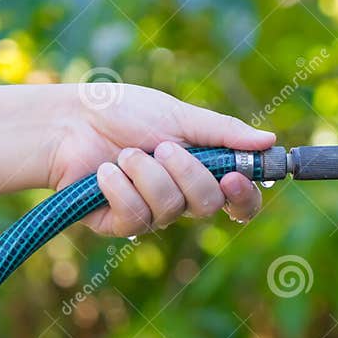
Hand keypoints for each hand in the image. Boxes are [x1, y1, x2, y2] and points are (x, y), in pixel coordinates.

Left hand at [47, 84, 273, 236]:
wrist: (68, 122)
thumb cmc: (124, 113)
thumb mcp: (179, 116)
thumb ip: (224, 132)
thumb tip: (268, 140)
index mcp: (203, 170)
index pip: (240, 199)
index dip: (244, 196)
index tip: (234, 177)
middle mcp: (183, 196)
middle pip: (209, 204)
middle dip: (188, 173)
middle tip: (163, 147)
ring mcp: (153, 212)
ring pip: (171, 209)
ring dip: (147, 174)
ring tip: (124, 153)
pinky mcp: (121, 223)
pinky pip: (137, 217)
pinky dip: (120, 188)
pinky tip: (103, 173)